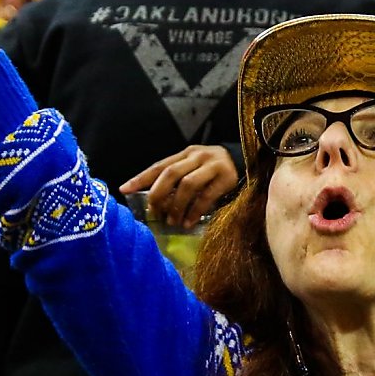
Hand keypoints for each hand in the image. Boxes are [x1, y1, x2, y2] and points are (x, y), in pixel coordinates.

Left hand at [120, 145, 238, 229]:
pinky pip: (207, 195)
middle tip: (153, 212)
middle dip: (158, 194)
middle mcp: (197, 156)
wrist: (249, 163)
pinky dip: (195, 210)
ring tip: (172, 221)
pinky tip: (188, 222)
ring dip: (176, 205)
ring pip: (187, 184)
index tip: (124, 190)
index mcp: (185, 154)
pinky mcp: (227, 177)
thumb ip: (176, 180)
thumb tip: (152, 202)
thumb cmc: (214, 173)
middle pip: (171, 173)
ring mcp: (213, 165)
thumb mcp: (194, 170)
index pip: (159, 166)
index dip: (141, 178)